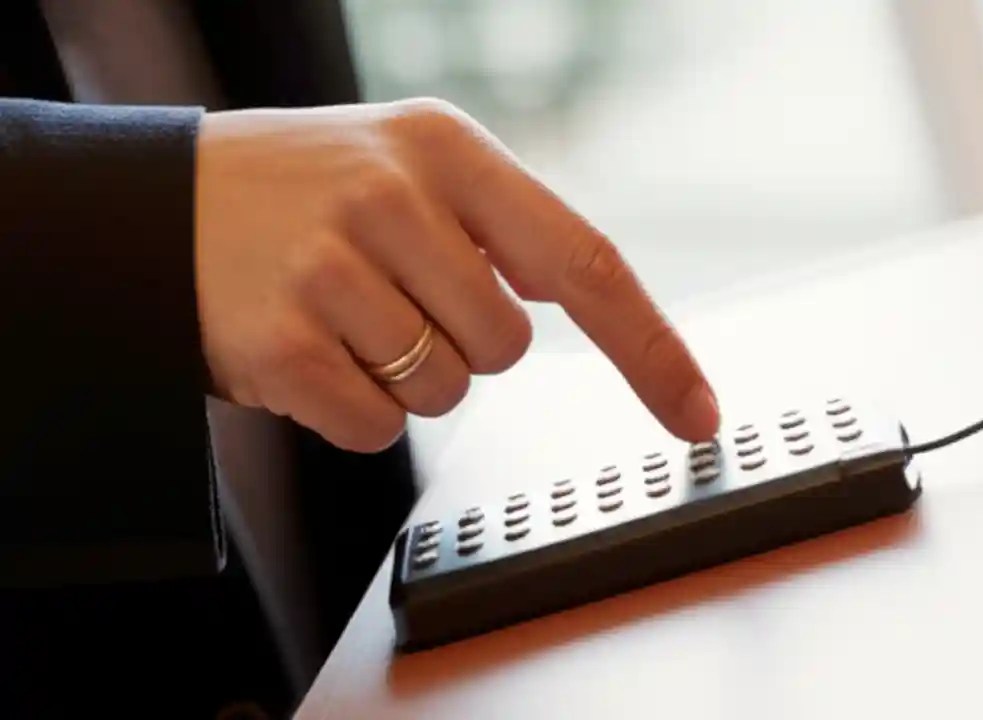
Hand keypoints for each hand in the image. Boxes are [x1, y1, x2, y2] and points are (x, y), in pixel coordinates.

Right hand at [196, 99, 719, 450]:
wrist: (158, 203)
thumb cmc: (311, 190)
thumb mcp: (411, 164)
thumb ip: (502, 224)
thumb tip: (591, 294)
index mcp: (447, 148)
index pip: (586, 261)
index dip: (651, 348)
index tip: (699, 411)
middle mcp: (392, 197)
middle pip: (506, 348)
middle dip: (462, 344)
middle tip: (390, 295)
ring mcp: (329, 270)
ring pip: (446, 395)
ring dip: (405, 376)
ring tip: (342, 314)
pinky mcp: (278, 345)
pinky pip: (376, 429)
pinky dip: (353, 409)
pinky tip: (309, 347)